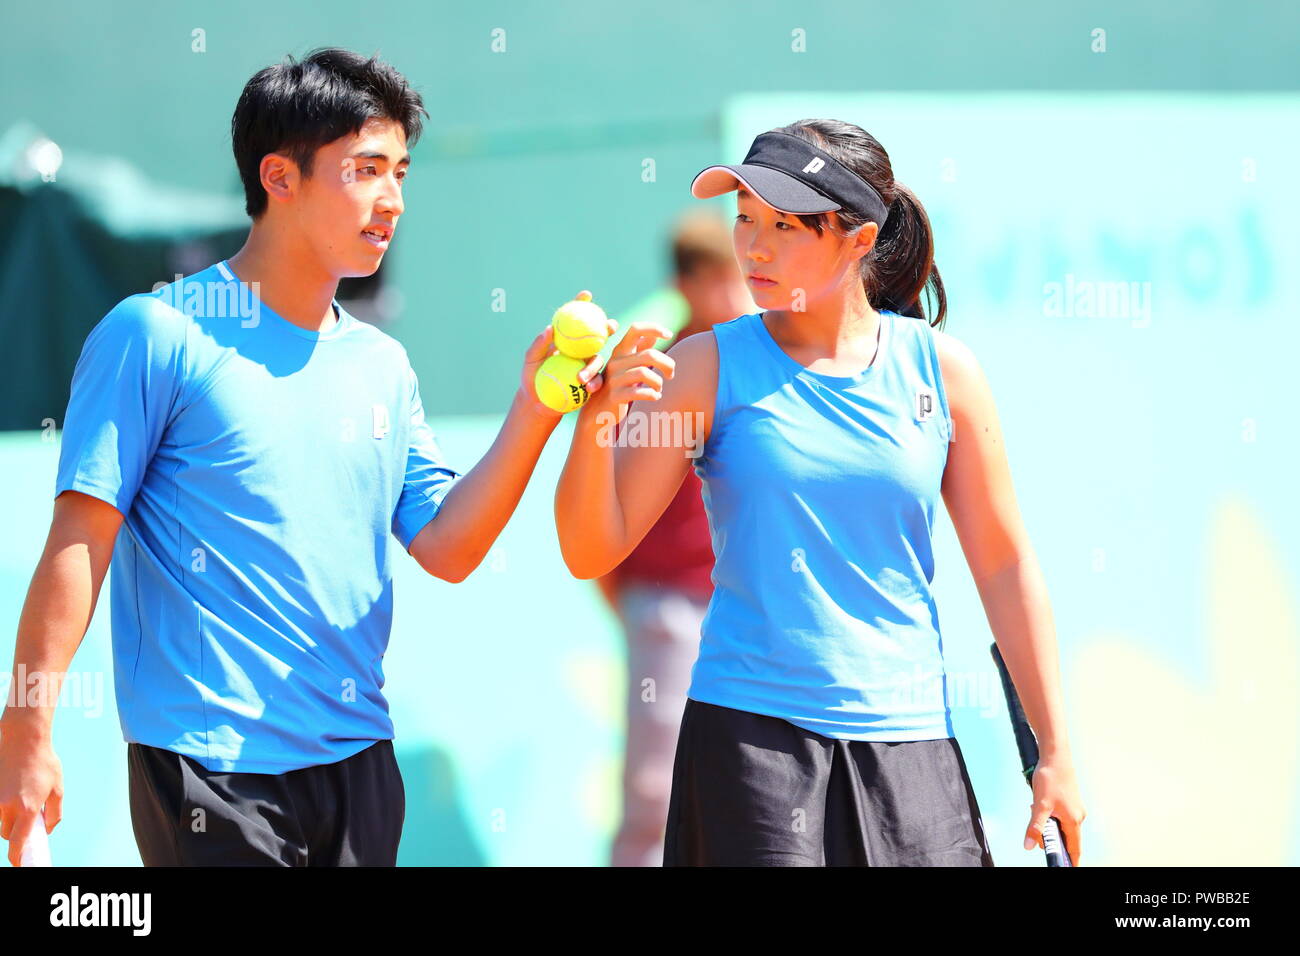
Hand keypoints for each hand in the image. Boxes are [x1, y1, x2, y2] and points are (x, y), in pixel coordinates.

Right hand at [0, 726, 62, 866]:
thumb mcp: (57, 788)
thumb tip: (46, 830)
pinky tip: (13, 789)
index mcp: (26, 808)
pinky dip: (3, 806)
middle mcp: (7, 806)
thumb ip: (54, 813)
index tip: (19, 863)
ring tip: (23, 797)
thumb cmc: (44, 763)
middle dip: (17, 831)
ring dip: (9, 818)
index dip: (17, 856)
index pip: (18, 842)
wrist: (23, 740)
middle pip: (7, 833)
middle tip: (29, 817)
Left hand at [518, 289, 618, 419]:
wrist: (536, 403)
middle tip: (609, 326)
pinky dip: (594, 383)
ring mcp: (587, 366)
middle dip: (607, 327)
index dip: (582, 304)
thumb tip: (549, 328)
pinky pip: (597, 381)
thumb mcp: (530, 360)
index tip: (586, 295)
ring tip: (581, 377)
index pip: (575, 319)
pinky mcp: (591, 382)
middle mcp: (580, 350)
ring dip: (593, 366)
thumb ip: (538, 345)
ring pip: (598, 360)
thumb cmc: (531, 378)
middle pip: (597, 335)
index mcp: (566, 340)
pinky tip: (589, 388)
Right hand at [576, 320, 675, 425]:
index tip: (669, 334)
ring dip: (658, 382)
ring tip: (659, 388)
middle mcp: (615, 362)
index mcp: (620, 351)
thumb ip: (639, 351)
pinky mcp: (616, 396)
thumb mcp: (627, 366)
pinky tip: (655, 396)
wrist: (598, 411)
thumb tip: (652, 335)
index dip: (653, 328)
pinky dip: (653, 394)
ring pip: (645, 373)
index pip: (635, 330)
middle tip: (671, 374)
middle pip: (649, 355)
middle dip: (667, 364)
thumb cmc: (618, 385)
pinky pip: (641, 392)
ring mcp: (614, 379)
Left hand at [1025, 755, 1085, 863]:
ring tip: (1035, 807)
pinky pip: (1059, 815)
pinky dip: (1048, 814)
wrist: (1055, 755)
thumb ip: (1035, 827)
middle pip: (1065, 838)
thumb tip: (1029, 846)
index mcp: (1074, 820)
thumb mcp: (1039, 805)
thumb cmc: (1050, 778)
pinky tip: (1038, 802)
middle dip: (1050, 837)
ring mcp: (1075, 808)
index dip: (1070, 860)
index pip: (1074, 849)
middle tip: (1036, 831)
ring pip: (1060, 825)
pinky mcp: (1070, 801)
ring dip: (1047, 823)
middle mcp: (1078, 816)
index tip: (1064, 867)